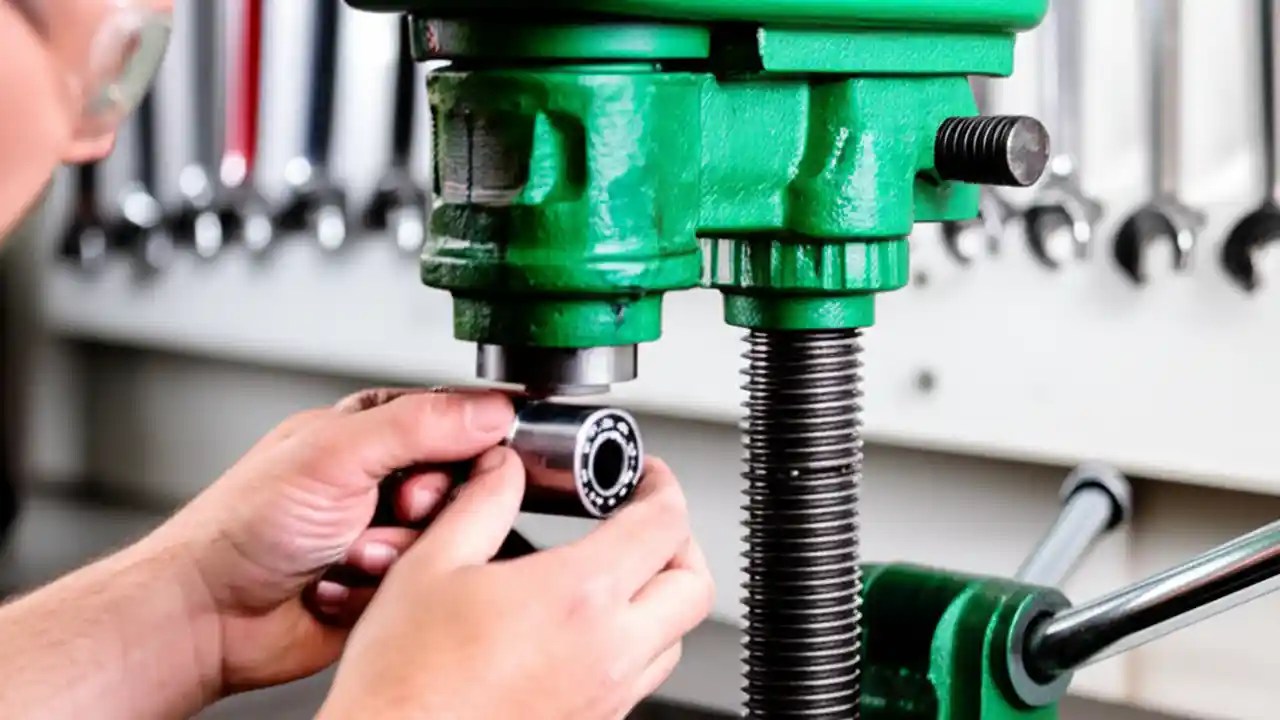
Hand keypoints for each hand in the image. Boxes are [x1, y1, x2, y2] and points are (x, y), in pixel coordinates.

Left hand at [148, 389, 514, 694]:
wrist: (209, 614)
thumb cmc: (244, 524)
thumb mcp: (337, 455)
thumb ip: (420, 425)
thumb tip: (493, 409)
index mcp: (374, 430)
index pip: (459, 425)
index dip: (460, 454)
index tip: (429, 475)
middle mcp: (383, 478)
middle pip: (461, 488)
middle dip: (421, 511)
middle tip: (389, 512)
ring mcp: (386, 533)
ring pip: (445, 541)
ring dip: (395, 556)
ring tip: (346, 555)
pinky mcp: (386, 585)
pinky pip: (424, 587)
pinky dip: (381, 590)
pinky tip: (339, 585)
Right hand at [318, 451, 714, 719]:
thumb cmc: (402, 680)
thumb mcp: (431, 564)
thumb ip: (481, 503)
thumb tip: (504, 469)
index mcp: (578, 597)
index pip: (664, 525)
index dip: (663, 487)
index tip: (647, 476)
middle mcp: (608, 652)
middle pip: (694, 586)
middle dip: (679, 542)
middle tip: (645, 520)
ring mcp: (606, 698)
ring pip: (675, 638)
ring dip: (660, 597)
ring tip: (619, 574)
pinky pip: (640, 679)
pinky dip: (633, 644)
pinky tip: (585, 630)